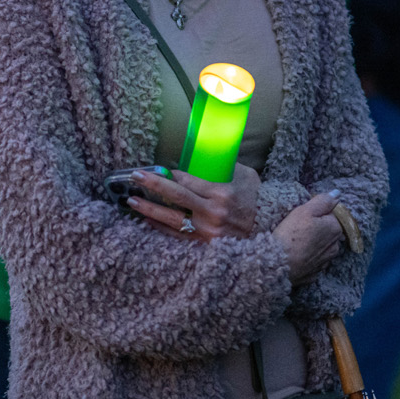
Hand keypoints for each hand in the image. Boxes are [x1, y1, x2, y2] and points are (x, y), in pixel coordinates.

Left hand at [127, 162, 259, 240]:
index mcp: (222, 193)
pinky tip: (146, 220)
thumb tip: (204, 155)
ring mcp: (207, 230)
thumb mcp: (246, 176)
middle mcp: (212, 212)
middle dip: (153, 185)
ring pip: (171, 219)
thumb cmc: (256, 198)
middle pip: (176, 197)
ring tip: (131, 200)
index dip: (171, 175)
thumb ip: (226, 166)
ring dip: (149, 209)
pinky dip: (160, 227)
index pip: (189, 181)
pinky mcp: (203, 244)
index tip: (159, 169)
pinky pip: (177, 235)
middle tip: (135, 176)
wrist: (268, 229)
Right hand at [275, 190, 344, 284]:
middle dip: (318, 228)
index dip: (318, 213)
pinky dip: (307, 257)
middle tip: (298, 227)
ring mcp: (325, 262)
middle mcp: (335, 246)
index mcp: (335, 229)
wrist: (276, 265)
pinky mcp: (315, 274)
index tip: (305, 216)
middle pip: (328, 231)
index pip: (332, 214)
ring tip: (296, 241)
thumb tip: (337, 193)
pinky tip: (296, 254)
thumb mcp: (304, 211)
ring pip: (322, 247)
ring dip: (314, 243)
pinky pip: (313, 261)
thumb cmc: (290, 235)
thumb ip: (323, 201)